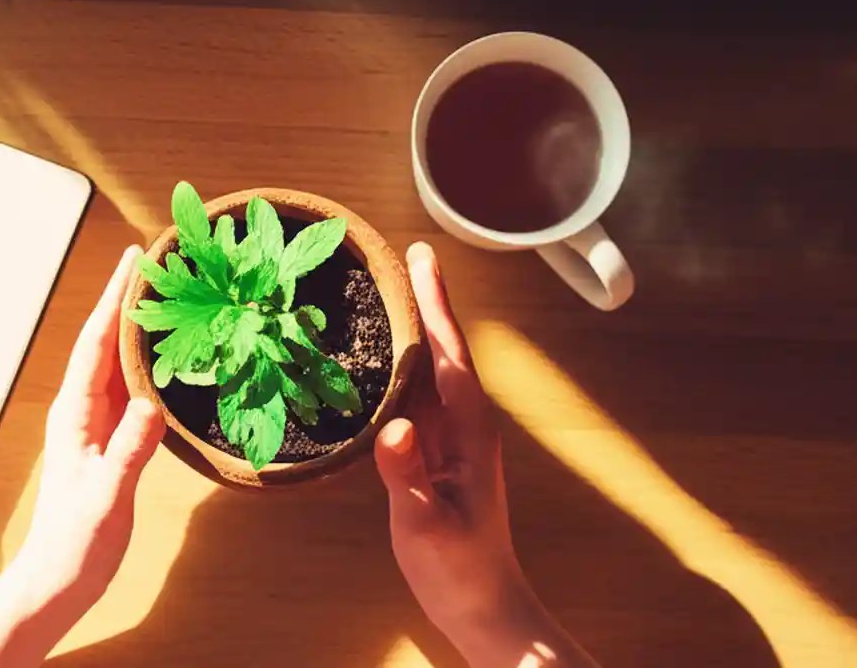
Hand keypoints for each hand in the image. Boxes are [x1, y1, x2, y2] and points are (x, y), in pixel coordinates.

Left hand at [15, 245, 165, 608]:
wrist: (58, 578)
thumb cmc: (76, 541)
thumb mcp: (105, 496)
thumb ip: (129, 451)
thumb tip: (151, 405)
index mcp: (76, 412)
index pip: (97, 342)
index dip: (116, 298)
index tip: (135, 258)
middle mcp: (82, 409)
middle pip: (106, 340)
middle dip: (128, 298)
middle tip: (158, 260)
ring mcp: (94, 423)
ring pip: (118, 360)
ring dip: (138, 325)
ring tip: (166, 293)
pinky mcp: (108, 439)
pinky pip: (128, 386)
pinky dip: (146, 360)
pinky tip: (166, 354)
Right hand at [375, 243, 519, 643]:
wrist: (480, 602)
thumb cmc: (460, 566)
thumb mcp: (428, 523)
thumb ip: (408, 474)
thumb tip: (394, 426)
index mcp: (470, 429)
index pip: (451, 353)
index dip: (435, 303)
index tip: (421, 257)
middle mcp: (464, 422)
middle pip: (441, 348)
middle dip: (422, 301)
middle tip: (398, 254)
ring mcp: (450, 437)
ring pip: (428, 368)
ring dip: (410, 328)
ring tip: (383, 290)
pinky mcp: (434, 452)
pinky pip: (414, 395)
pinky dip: (398, 365)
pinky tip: (376, 357)